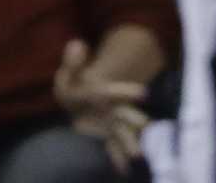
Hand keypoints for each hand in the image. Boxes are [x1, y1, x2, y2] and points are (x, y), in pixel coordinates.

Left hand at [55, 41, 148, 174]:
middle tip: (146, 126)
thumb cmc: (75, 86)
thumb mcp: (69, 74)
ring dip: (131, 142)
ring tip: (138, 154)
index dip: (128, 91)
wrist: (77, 101)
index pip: (117, 92)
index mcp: (104, 92)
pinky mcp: (106, 137)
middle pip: (126, 115)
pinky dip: (119, 159)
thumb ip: (72, 61)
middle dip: (136, 120)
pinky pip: (113, 149)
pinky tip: (124, 170)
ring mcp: (111, 124)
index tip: (144, 93)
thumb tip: (76, 45)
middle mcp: (112, 109)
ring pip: (124, 133)